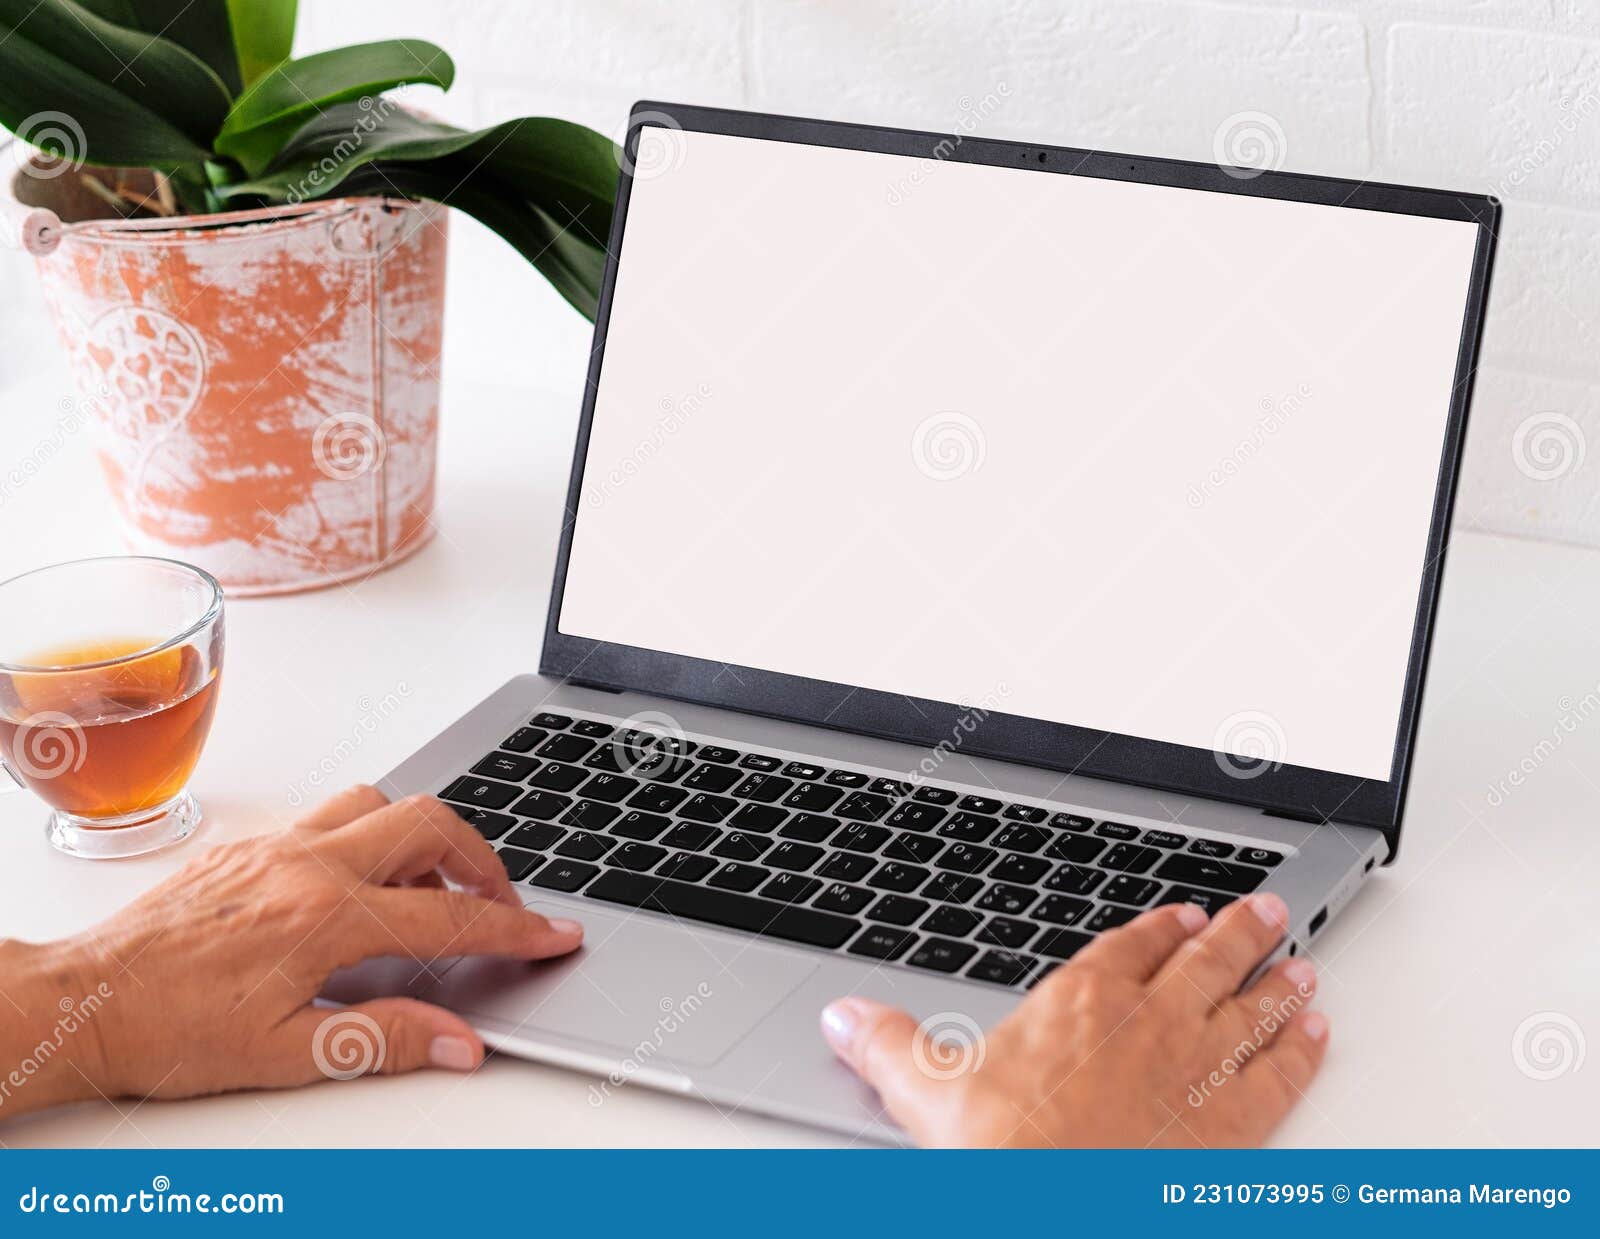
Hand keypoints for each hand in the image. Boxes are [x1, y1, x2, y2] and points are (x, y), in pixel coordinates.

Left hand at [0, 788, 581, 1116]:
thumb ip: (382, 1040)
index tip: (553, 935)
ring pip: (377, 802)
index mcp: (324, 919)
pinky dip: (367, 835)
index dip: (514, 928)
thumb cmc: (168, 1032)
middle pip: (427, 824)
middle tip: (499, 901)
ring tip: (433, 882)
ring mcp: (274, 848)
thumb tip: (458, 1042)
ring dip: (422, 834)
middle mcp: (306, 866)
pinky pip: (327, 814)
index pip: (447, 916)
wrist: (81, 1002)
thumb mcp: (285, 1055)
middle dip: (482, 859)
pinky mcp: (246, 847)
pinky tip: (359, 879)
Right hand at [819, 894, 1325, 1146]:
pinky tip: (1319, 1037)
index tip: (1180, 916)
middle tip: (1264, 911)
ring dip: (1277, 983)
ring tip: (1301, 963)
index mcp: (1081, 1001)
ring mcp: (1196, 1068)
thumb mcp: (926, 1091)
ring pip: (1251, 1009)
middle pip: (1204, 963)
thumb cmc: (1002, 1153)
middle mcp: (1148, 1021)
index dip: (1159, 930)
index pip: (1129, 947)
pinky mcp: (1231, 1123)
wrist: (1054, 1203)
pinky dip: (1302, 1052)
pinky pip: (1279, 1076)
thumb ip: (886, 1044)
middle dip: (1238, 934)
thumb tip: (845, 1018)